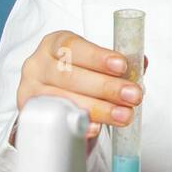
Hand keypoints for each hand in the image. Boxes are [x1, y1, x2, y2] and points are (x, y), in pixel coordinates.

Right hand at [13, 30, 146, 150]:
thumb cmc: (75, 77)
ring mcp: (31, 91)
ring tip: (123, 115)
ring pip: (64, 100)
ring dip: (98, 109)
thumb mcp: (93, 64)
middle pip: (70, 76)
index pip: (73, 46)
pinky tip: (96, 127)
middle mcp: (38, 65)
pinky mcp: (31, 115)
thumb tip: (141, 64)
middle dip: (106, 87)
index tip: (122, 65)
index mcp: (54, 44)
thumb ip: (117, 63)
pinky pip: (55, 122)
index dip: (98, 57)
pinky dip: (78, 125)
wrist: (52, 102)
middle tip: (133, 95)